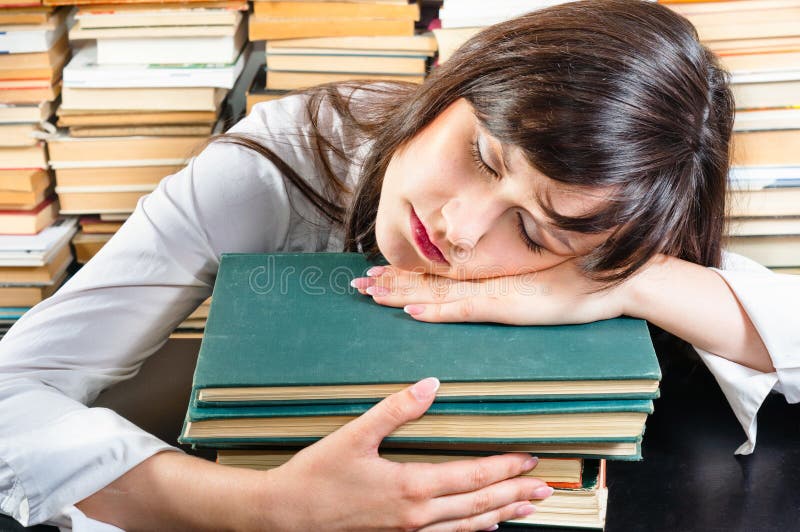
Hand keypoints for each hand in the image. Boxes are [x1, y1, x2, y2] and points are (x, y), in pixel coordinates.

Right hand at [257, 378, 551, 530]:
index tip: (530, 459)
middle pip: (479, 504)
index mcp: (411, 487)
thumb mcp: (354, 436)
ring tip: (528, 509)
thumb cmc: (316, 476)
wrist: (284, 517)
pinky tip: (483, 527)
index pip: (473, 476)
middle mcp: (416, 515)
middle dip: (516, 494)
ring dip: (502, 515)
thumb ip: (395, 409)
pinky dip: (471, 531)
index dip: (505, 467)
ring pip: (467, 526)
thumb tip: (431, 384)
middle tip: (545, 488)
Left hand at [351, 261, 629, 324]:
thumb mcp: (536, 286)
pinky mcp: (511, 307)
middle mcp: (486, 282)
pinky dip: (438, 311)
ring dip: (402, 294)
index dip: (403, 275)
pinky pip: (467, 311)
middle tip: (355, 284)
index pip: (436, 276)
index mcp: (488, 277)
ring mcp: (496, 294)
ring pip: (439, 294)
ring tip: (371, 294)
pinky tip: (413, 311)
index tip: (374, 274)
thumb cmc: (581, 282)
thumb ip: (509, 289)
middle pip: (428, 282)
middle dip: (390, 283)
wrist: (613, 281)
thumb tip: (490, 291)